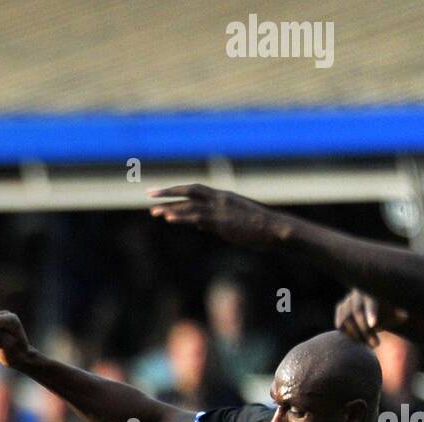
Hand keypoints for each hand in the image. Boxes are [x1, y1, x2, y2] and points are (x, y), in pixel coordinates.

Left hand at [147, 183, 291, 248]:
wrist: (273, 229)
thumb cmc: (256, 228)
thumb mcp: (231, 221)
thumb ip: (211, 221)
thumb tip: (196, 224)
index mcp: (222, 197)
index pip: (194, 190)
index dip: (176, 191)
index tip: (160, 193)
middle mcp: (219, 199)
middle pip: (188, 191)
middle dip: (168, 193)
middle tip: (149, 195)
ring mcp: (219, 210)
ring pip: (190, 205)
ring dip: (170, 208)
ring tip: (153, 212)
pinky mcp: (221, 222)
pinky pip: (197, 218)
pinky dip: (182, 217)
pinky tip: (168, 218)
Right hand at [334, 289, 409, 347]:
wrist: (375, 310)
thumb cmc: (389, 313)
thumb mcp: (396, 315)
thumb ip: (398, 315)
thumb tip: (403, 316)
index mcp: (373, 292)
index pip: (370, 302)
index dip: (370, 312)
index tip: (373, 325)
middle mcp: (357, 294)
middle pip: (357, 312)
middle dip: (365, 330)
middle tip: (376, 345)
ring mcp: (347, 301)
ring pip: (346, 319)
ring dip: (357, 335)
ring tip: (370, 345)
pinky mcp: (340, 310)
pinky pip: (341, 324)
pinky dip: (349, 334)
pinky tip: (360, 340)